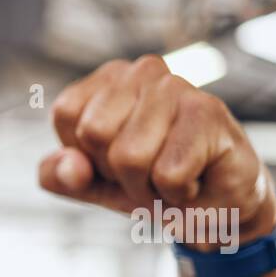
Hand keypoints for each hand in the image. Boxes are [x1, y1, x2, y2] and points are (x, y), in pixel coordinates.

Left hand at [38, 55, 275, 247]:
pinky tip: (194, 180)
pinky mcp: (209, 111)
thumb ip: (61, 176)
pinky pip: (168, 173)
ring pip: (130, 157)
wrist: (214, 206)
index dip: (85, 153)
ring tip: (170, 177)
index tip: (113, 161)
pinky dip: (176, 193)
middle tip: (146, 171)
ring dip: (147, 186)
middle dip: (115, 171)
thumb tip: (69, 165)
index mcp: (107, 79)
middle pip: (95, 133)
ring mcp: (178, 86)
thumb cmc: (151, 183)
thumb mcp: (92, 185)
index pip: (66, 114)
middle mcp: (142, 70)